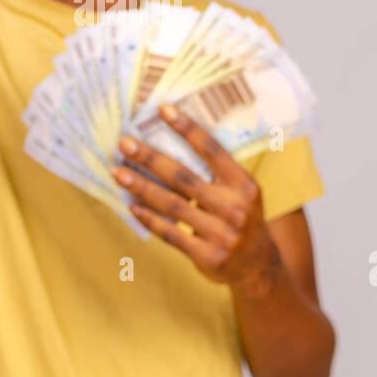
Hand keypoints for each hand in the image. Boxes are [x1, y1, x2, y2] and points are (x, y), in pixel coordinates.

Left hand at [113, 104, 280, 298]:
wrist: (258, 266)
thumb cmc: (243, 218)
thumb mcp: (242, 192)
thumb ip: (217, 172)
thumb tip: (173, 142)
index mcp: (244, 185)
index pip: (212, 150)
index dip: (188, 128)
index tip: (163, 110)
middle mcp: (234, 208)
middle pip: (183, 177)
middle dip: (151, 158)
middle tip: (125, 143)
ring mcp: (221, 234)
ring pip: (172, 205)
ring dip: (141, 186)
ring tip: (118, 172)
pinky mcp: (207, 256)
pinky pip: (171, 233)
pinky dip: (149, 218)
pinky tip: (132, 206)